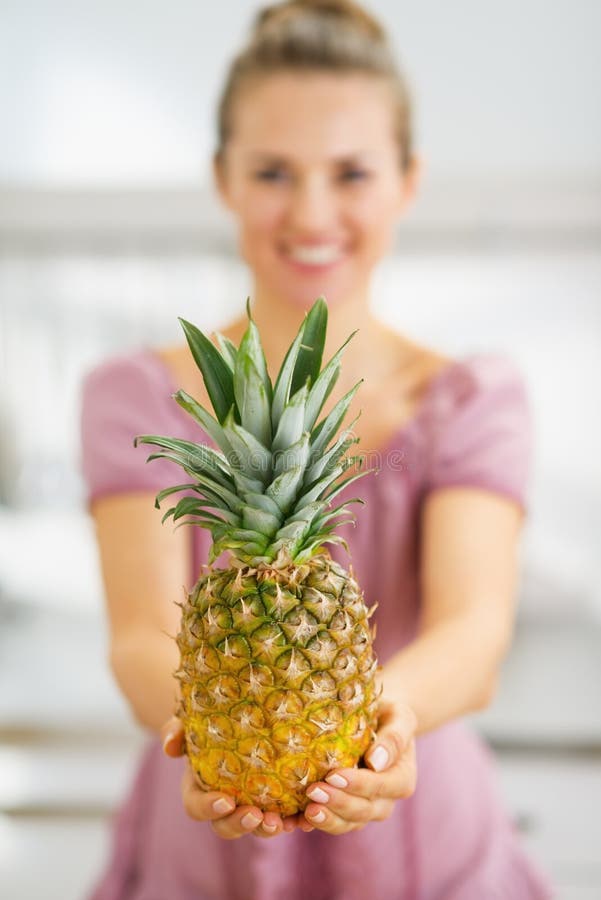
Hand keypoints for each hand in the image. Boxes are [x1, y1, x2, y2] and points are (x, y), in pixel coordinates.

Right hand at [161, 716, 286, 838]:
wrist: (231, 719)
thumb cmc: (206, 722)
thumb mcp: (187, 722)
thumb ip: (175, 731)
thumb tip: (170, 744)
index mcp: (198, 788)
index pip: (197, 807)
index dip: (209, 808)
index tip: (225, 800)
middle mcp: (223, 804)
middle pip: (226, 826)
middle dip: (240, 825)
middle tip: (256, 815)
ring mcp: (248, 805)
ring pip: (255, 827)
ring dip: (267, 829)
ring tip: (281, 821)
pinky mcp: (273, 802)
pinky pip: (282, 818)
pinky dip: (292, 821)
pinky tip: (303, 817)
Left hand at [300, 700, 417, 834]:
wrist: (376, 721)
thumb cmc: (389, 715)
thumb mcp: (400, 717)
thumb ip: (395, 738)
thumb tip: (376, 761)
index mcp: (402, 779)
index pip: (380, 786)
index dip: (357, 784)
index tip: (334, 775)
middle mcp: (385, 801)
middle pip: (363, 810)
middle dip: (337, 802)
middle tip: (313, 791)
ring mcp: (365, 809)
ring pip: (347, 823)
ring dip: (327, 818)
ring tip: (307, 810)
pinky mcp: (345, 811)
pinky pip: (333, 822)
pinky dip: (316, 824)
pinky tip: (298, 821)